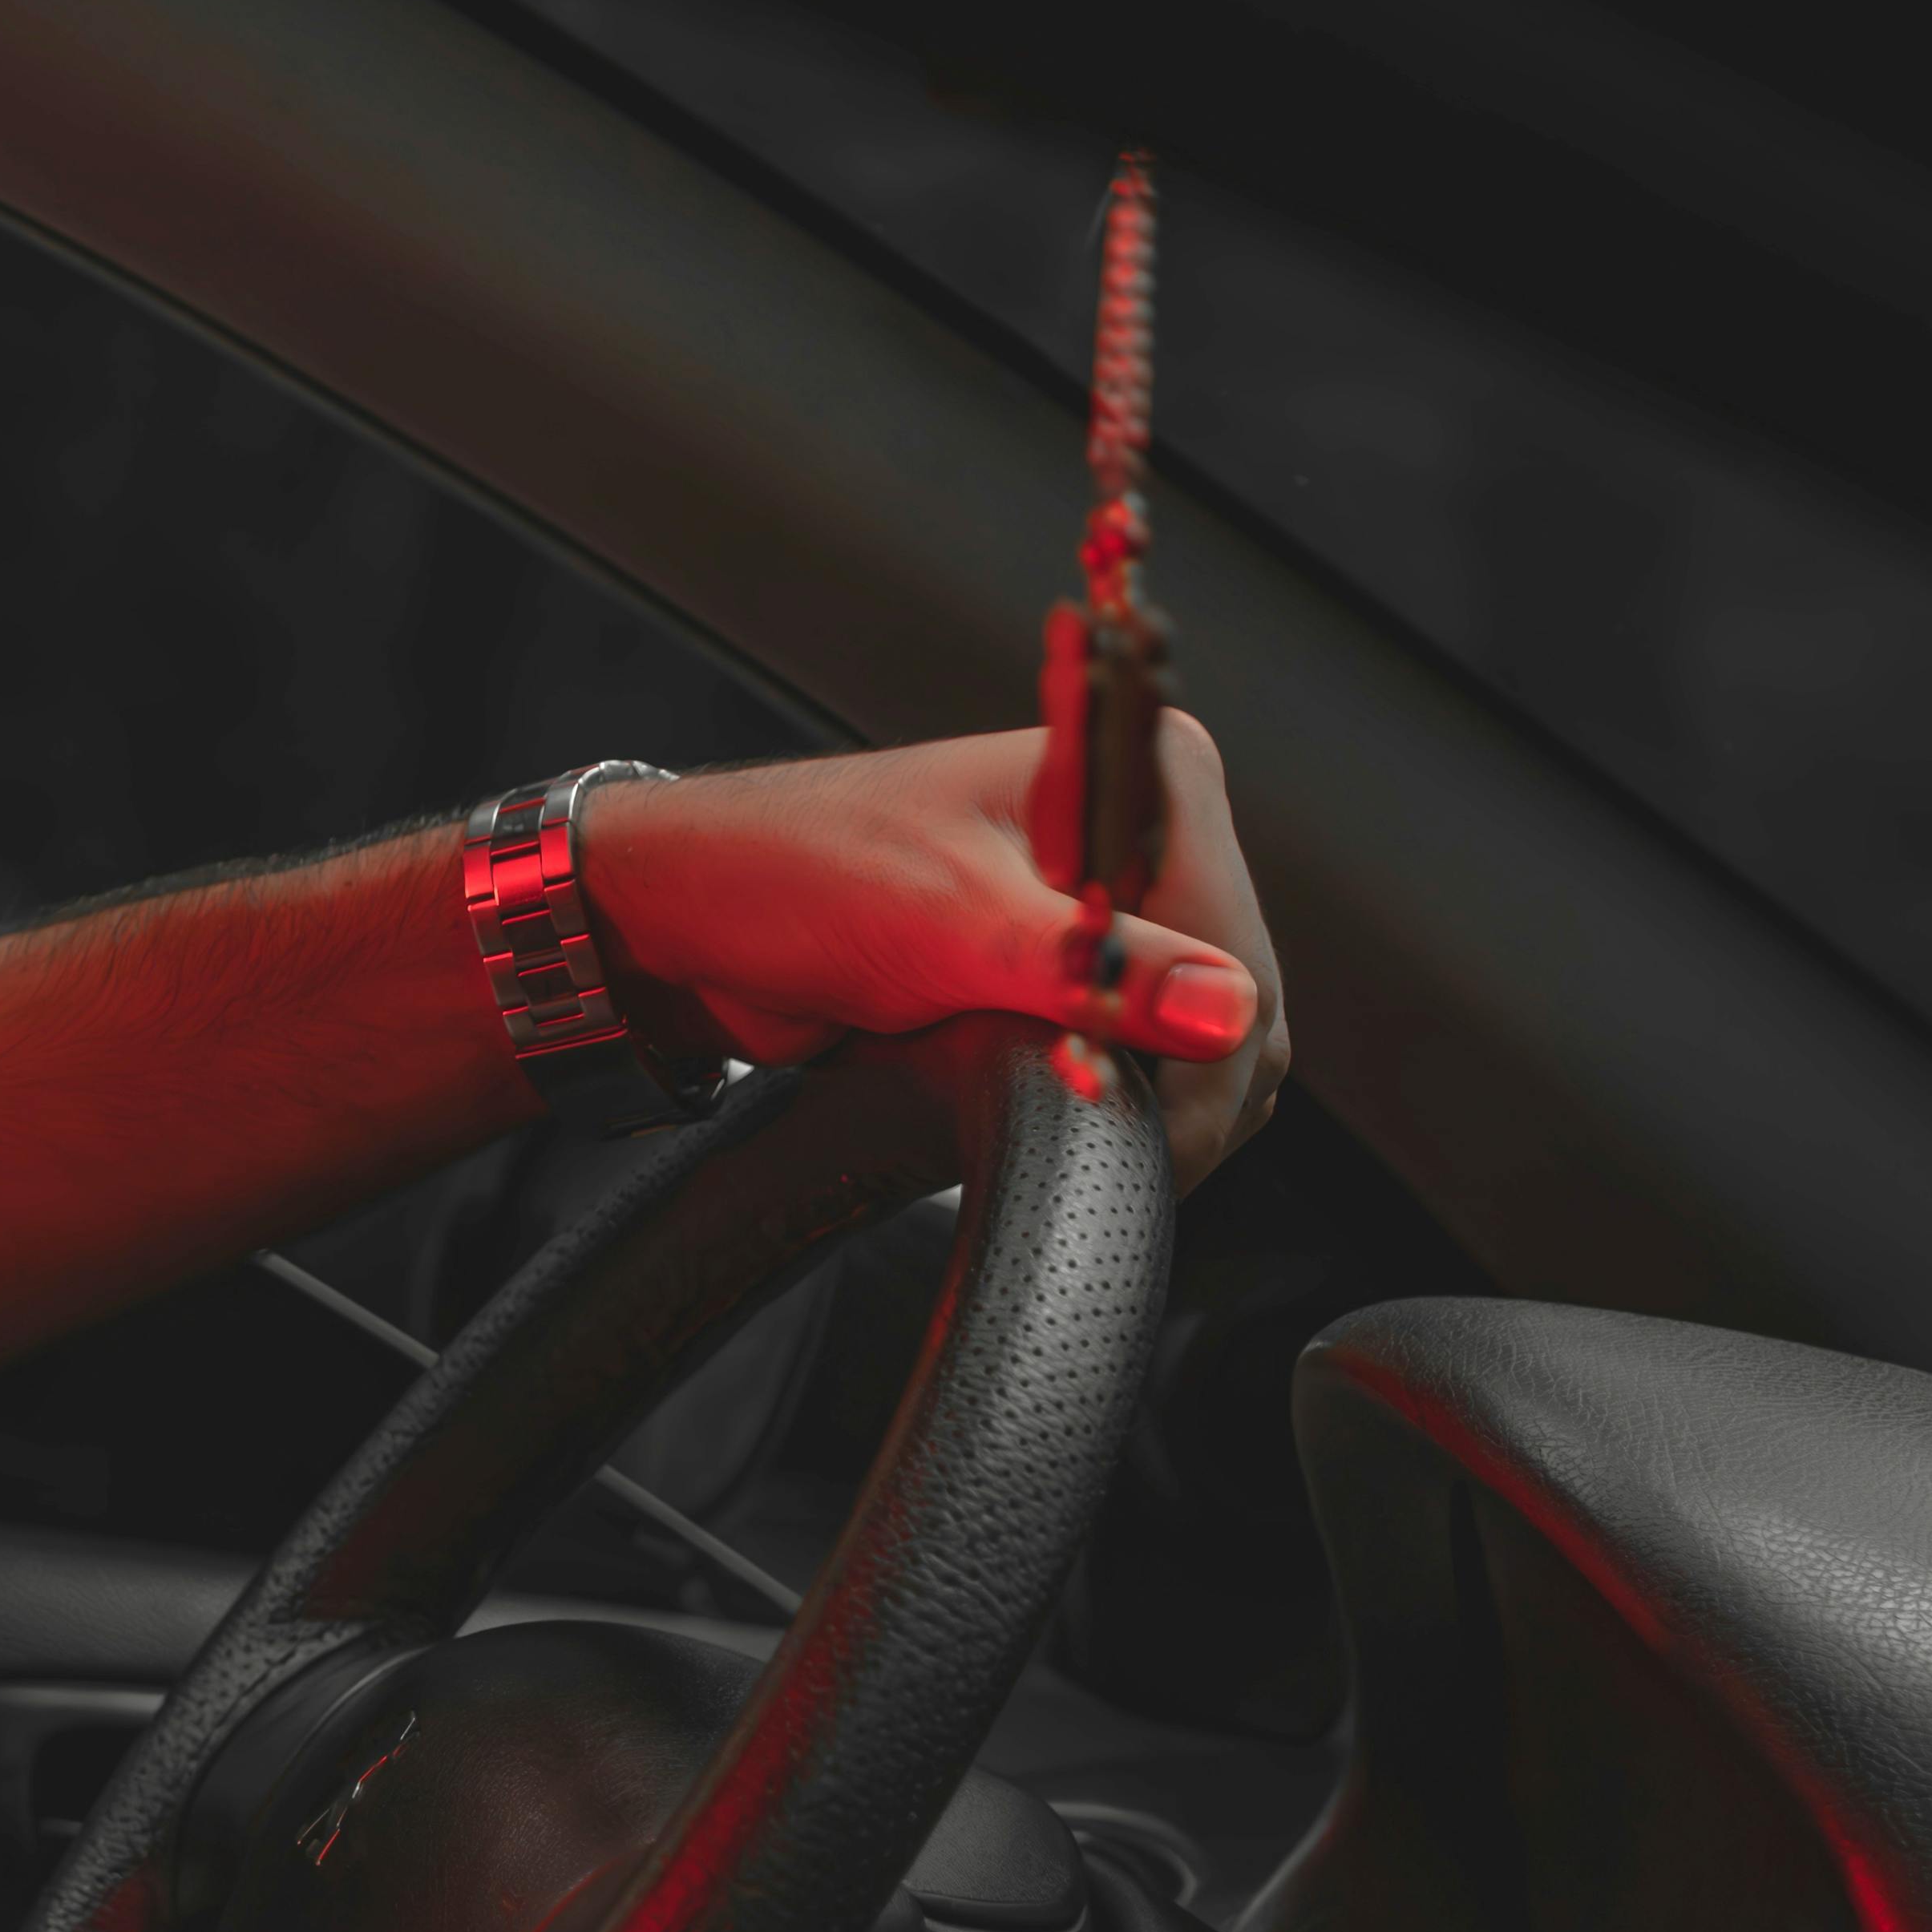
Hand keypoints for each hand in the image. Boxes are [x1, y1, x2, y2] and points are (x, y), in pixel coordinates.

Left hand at [577, 712, 1287, 1183]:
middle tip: (1116, 1155)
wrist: (694, 918)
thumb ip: (1089, 970)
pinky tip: (1059, 1116)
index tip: (1164, 1138)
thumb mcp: (948, 922)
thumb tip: (1222, 1010)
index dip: (1213, 1053)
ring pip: (1200, 1042)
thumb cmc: (797, 875)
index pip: (1236, 939)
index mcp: (1142, 776)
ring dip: (1150, 1103)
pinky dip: (1114, 1102)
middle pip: (1237, 998)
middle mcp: (1143, 833)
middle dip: (1189, 1090)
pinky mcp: (1070, 975)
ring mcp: (1113, 909)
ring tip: (1070, 1125)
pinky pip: (1138, 1060)